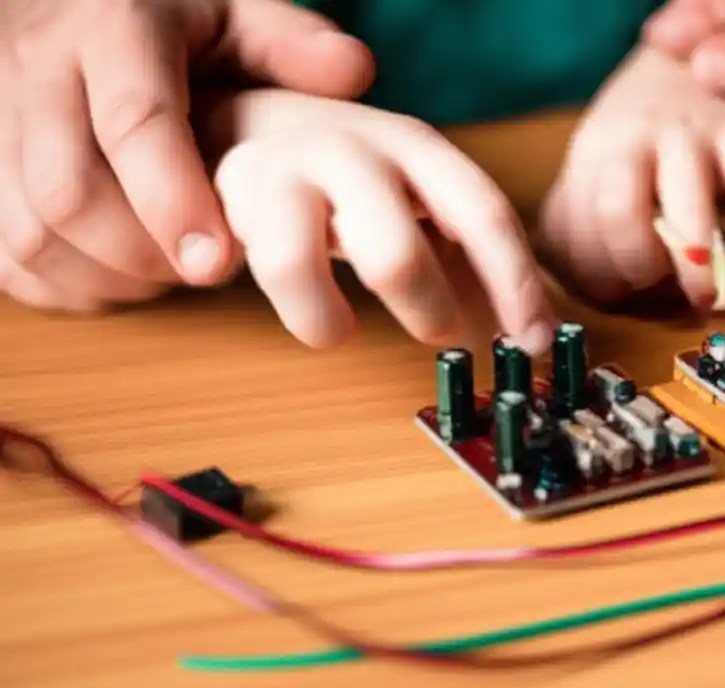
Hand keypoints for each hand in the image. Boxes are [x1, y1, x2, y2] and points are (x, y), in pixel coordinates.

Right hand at [0, 0, 372, 312]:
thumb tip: (354, 73)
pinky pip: (9, 256)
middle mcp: (36, 74)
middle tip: (212, 270)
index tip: (220, 262)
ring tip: (173, 270)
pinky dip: (70, 285)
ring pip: (31, 233)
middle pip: (70, 193)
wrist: (74, 6)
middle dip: (145, 255)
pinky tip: (124, 275)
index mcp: (110, 31)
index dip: (174, 201)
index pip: (133, 123)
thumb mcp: (232, 13)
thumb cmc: (170, 21)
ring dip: (109, 277)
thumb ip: (290, 44)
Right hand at [208, 90, 556, 351]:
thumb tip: (536, 343)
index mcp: (422, 152)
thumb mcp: (426, 208)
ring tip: (334, 329)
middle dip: (424, 310)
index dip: (514, 284)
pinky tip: (287, 302)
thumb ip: (480, 270)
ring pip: (294, 262)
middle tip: (436, 332)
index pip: (482, 215)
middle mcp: (355, 151)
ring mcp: (283, 171)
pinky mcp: (228, 201)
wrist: (249, 123)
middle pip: (393, 252)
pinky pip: (240, 276)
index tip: (536, 343)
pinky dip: (264, 304)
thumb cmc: (357, 186)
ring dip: (323, 320)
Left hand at [540, 47, 724, 307]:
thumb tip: (591, 292)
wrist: (702, 58)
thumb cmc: (647, 139)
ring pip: (685, 204)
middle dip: (635, 264)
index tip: (620, 292)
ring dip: (693, 263)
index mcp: (594, 153)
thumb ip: (581, 229)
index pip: (579, 228)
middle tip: (656, 289)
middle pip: (618, 212)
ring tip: (704, 300)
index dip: (597, 273)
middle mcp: (637, 139)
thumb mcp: (600, 170)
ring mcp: (693, 136)